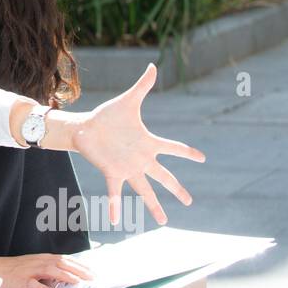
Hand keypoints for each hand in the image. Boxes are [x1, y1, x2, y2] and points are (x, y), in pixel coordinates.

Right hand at [0, 252, 93, 287]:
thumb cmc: (12, 270)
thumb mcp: (32, 268)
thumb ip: (46, 272)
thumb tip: (62, 278)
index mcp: (41, 259)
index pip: (63, 260)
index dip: (78, 265)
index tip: (91, 271)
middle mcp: (37, 262)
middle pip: (60, 263)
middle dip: (77, 269)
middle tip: (91, 277)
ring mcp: (29, 270)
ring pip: (50, 270)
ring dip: (64, 275)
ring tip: (76, 281)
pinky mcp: (20, 279)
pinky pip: (32, 283)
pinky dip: (42, 287)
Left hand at [64, 64, 203, 226]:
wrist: (85, 127)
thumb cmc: (106, 116)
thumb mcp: (128, 100)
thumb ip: (142, 85)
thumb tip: (153, 65)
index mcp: (147, 142)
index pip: (173, 148)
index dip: (188, 152)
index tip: (202, 158)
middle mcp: (141, 158)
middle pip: (164, 176)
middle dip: (177, 188)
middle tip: (189, 201)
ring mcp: (128, 167)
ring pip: (145, 189)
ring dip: (154, 205)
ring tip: (164, 221)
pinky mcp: (112, 172)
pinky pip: (115, 192)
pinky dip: (115, 206)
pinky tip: (114, 221)